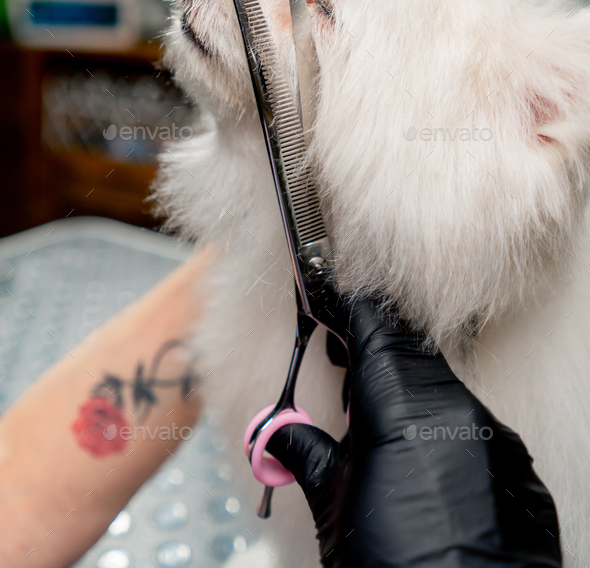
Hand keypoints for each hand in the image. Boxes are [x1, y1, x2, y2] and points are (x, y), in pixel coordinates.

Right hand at [267, 297, 561, 567]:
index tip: (331, 299)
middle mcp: (455, 411)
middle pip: (410, 355)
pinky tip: (420, 458)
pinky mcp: (517, 465)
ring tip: (376, 421)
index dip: (352, 311)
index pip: (377, 330)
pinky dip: (442, 426)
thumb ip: (304, 453)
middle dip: (375, 353)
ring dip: (409, 391)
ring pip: (443, 388)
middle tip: (343, 365)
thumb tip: (275, 433)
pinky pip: (474, 425)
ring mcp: (493, 437)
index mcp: (401, 409)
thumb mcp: (334, 509)